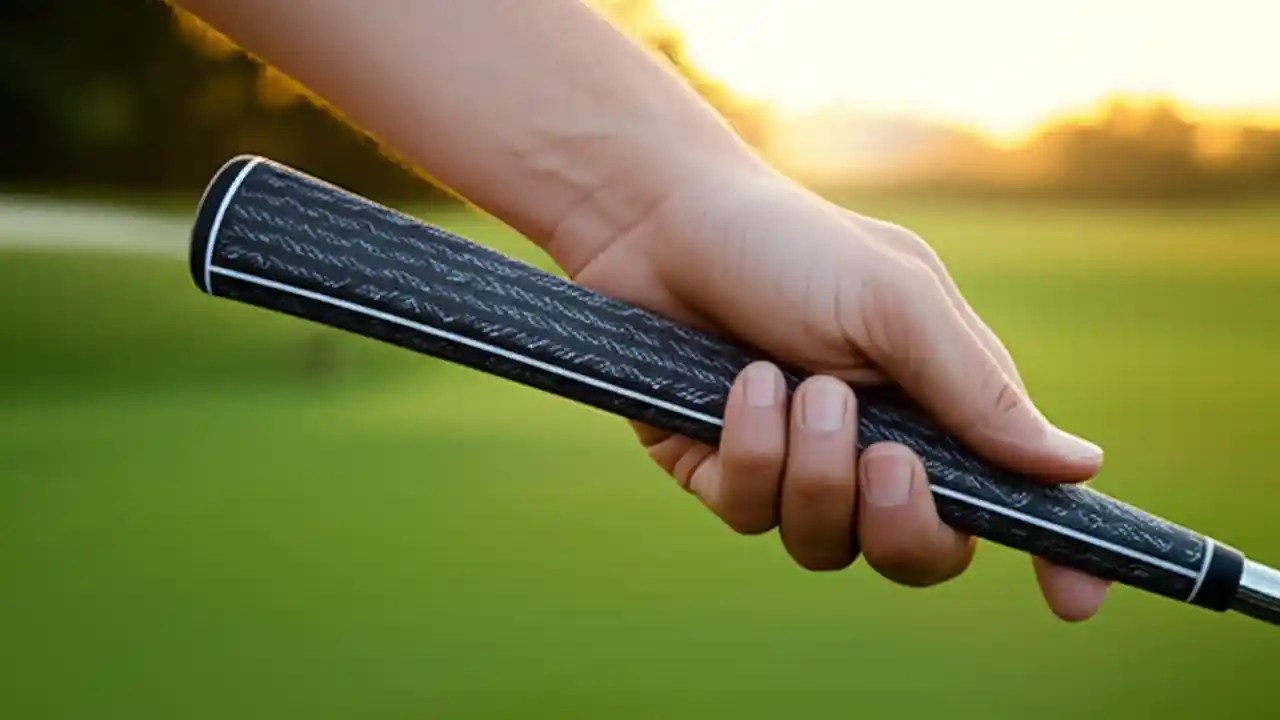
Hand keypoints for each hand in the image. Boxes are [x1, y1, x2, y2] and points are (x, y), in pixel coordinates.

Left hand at [566, 167, 1108, 620]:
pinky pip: (748, 513)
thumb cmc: (790, 246)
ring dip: (814, 469)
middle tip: (885, 459)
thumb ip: (977, 389)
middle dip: (904, 525)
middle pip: (916, 555)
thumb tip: (1078, 467)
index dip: (1048, 554)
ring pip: (825, 545)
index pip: (1003, 500)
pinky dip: (750, 450)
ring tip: (795, 384)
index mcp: (937, 406)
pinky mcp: (722, 474)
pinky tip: (742, 385)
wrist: (664, 224)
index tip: (1074, 596)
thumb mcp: (895, 302)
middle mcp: (872, 448)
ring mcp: (794, 468)